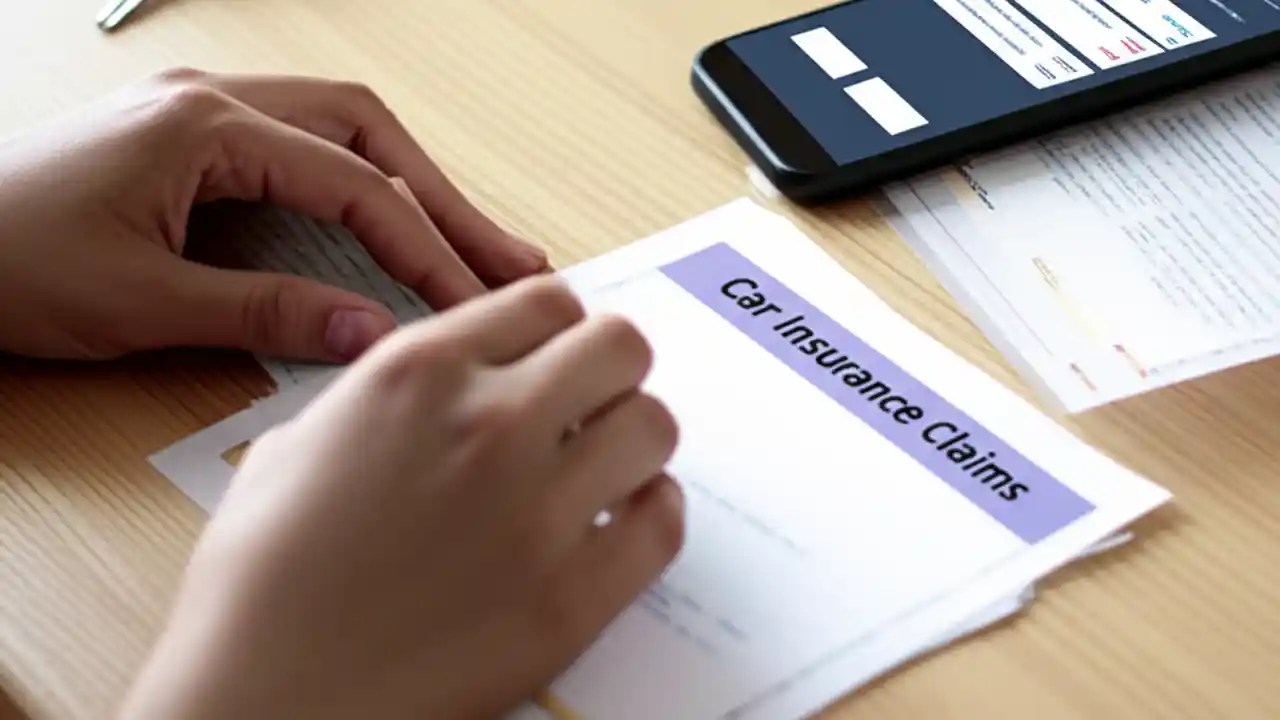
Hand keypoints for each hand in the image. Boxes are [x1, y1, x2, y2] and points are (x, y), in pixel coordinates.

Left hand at [0, 68, 547, 361]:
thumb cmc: (2, 264)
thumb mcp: (143, 302)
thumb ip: (269, 310)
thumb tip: (372, 328)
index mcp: (204, 127)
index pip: (355, 184)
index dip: (426, 248)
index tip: (475, 300)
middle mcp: (212, 101)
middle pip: (369, 133)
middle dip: (446, 199)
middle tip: (510, 257)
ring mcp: (202, 112)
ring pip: (343, 131)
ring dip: (411, 186)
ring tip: (471, 243)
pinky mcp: (191, 139)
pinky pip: (302, 149)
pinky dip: (359, 186)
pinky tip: (389, 226)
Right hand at [118, 277, 684, 719]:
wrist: (263, 694)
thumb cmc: (260, 580)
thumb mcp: (298, 443)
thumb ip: (389, 397)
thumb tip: (444, 393)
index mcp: (420, 373)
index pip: (549, 302)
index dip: (561, 331)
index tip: (558, 359)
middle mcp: (491, 424)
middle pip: (621, 347)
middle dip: (612, 372)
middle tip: (591, 409)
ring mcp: (539, 510)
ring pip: (654, 426)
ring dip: (634, 442)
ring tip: (604, 471)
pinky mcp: (572, 597)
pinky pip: (663, 522)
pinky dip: (652, 514)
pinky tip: (621, 524)